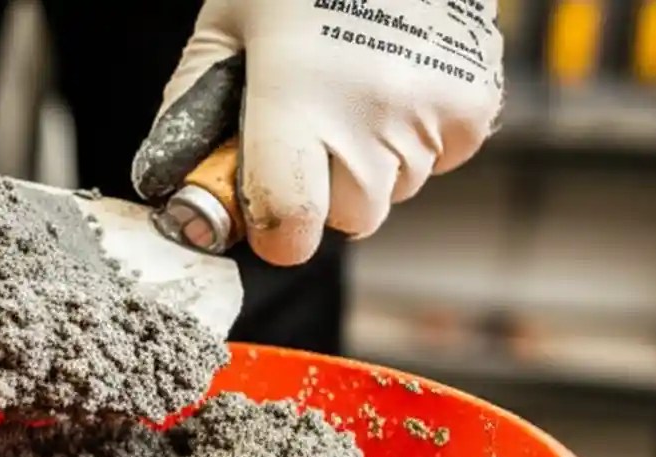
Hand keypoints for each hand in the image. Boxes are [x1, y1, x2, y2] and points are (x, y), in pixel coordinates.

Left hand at [132, 0, 504, 265]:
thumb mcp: (225, 26)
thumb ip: (192, 113)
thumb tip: (180, 190)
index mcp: (297, 99)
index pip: (292, 230)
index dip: (276, 230)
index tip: (270, 212)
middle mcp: (370, 116)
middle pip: (350, 219)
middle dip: (327, 191)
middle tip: (315, 126)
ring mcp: (431, 114)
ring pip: (396, 192)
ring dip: (373, 161)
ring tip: (358, 87)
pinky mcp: (474, 107)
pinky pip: (438, 161)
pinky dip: (416, 137)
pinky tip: (397, 80)